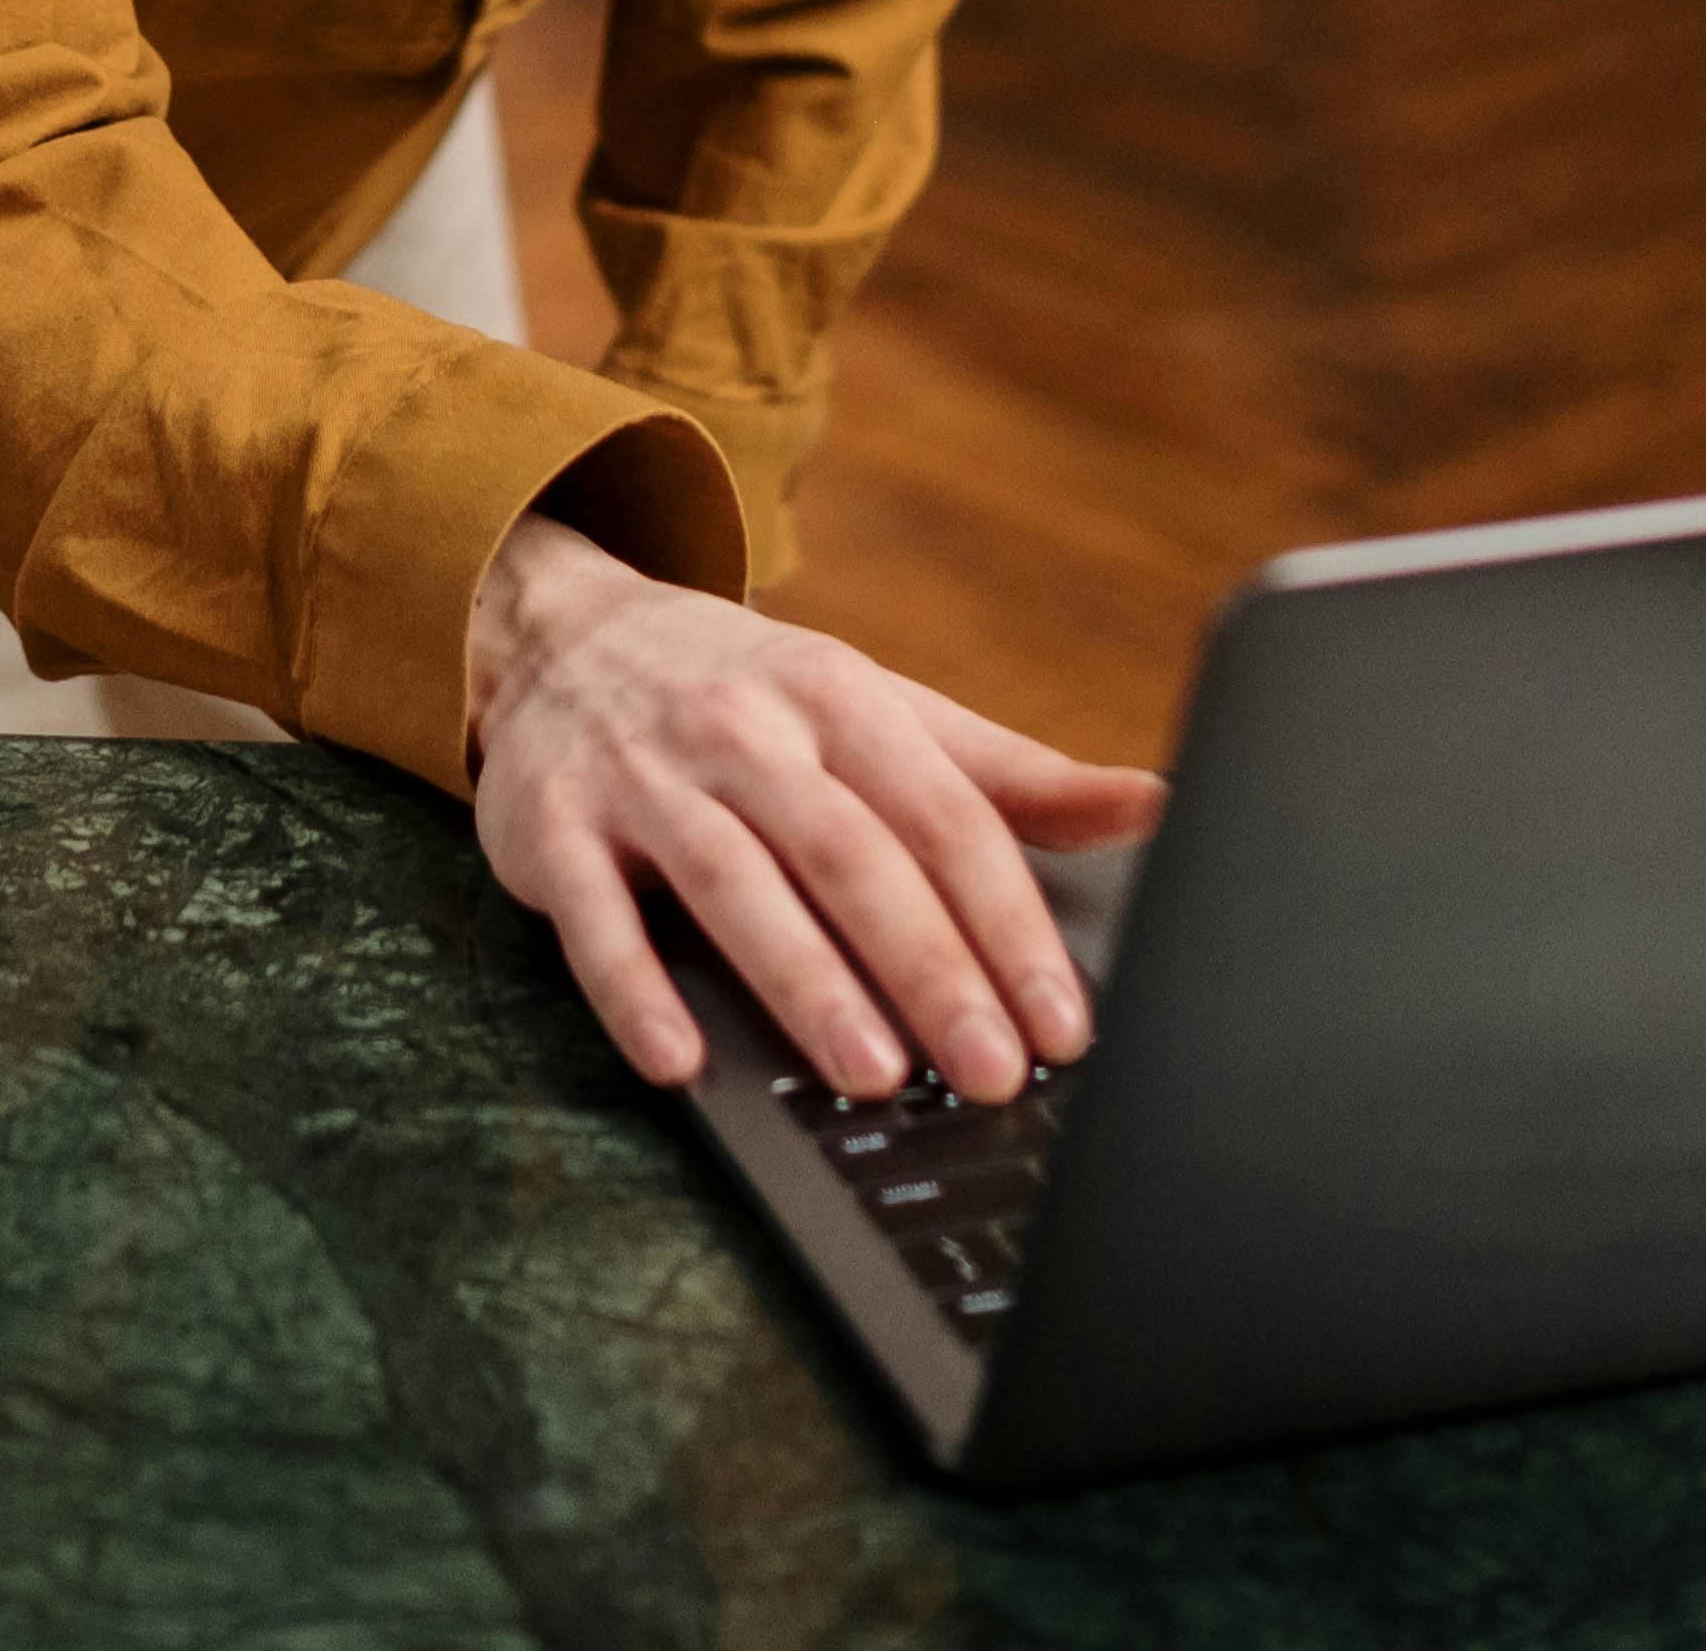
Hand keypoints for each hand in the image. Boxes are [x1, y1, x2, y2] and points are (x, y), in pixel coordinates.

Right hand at [464, 516, 1167, 1102]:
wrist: (560, 629)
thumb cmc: (752, 695)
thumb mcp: (880, 710)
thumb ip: (1008, 774)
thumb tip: (1154, 805)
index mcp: (842, 699)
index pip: (946, 817)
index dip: (1009, 924)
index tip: (1063, 1023)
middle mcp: (746, 730)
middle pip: (852, 855)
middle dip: (928, 968)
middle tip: (992, 1069)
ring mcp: (643, 775)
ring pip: (735, 883)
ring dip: (805, 983)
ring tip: (872, 1075)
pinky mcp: (551, 825)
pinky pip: (592, 915)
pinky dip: (634, 988)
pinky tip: (681, 1060)